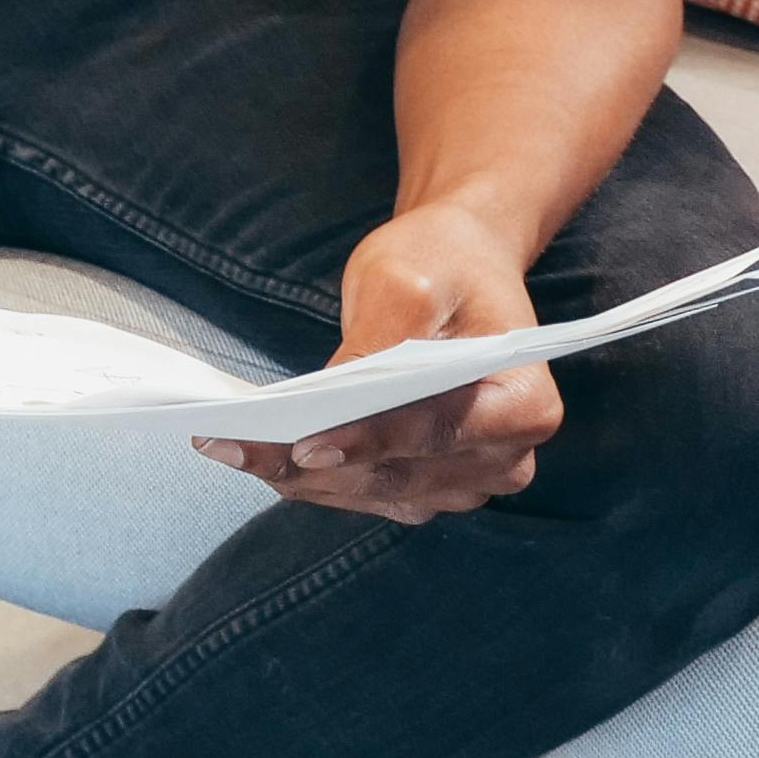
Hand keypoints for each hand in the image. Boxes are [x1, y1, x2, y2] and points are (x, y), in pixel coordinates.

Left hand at [197, 200, 562, 523]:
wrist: (459, 269)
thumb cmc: (442, 264)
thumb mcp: (409, 280)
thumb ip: (380, 342)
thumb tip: (328, 399)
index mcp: (524, 403)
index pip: (437, 432)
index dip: (368, 441)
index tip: (304, 447)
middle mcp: (505, 457)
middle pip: (400, 474)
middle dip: (314, 465)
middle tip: (237, 447)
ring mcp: (468, 480)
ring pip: (374, 493)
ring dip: (303, 479)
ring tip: (234, 451)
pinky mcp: (428, 485)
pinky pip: (365, 492)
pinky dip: (313, 478)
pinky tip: (259, 455)